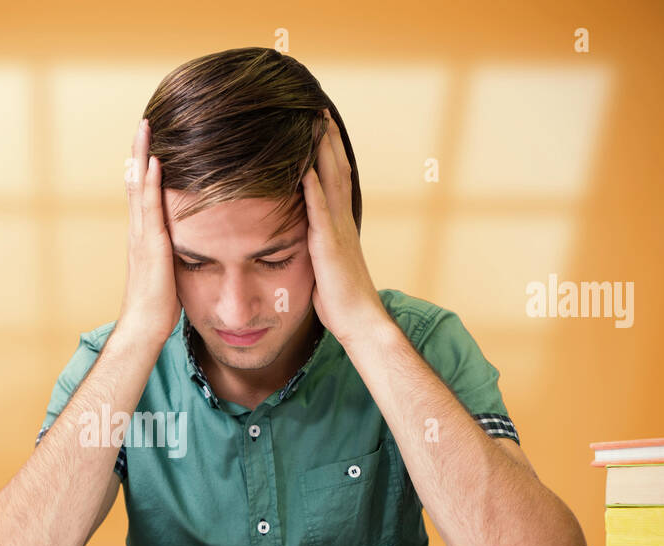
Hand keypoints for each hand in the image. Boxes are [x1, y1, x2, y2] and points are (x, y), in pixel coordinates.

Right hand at [115, 117, 182, 348]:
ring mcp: (141, 236)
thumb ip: (173, 253)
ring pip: (139, 188)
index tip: (148, 143)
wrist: (144, 327)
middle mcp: (138, 231)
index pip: (142, 195)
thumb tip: (185, 244)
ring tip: (145, 129)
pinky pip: (150, 208)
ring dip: (141, 157)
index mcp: (143, 237)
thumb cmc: (159, 306)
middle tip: (144, 123)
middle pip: (136, 183)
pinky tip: (155, 161)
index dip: (143, 168)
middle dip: (139, 153)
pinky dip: (151, 183)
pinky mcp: (151, 245)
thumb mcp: (169, 272)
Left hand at [301, 109, 389, 341]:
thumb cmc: (340, 296)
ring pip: (331, 182)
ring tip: (313, 123)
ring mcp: (336, 231)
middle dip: (325, 137)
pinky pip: (320, 213)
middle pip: (334, 168)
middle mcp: (340, 220)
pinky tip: (304, 170)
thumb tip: (305, 231)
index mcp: (339, 221)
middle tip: (316, 106)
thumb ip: (317, 240)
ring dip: (322, 152)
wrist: (359, 319)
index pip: (334, 175)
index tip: (317, 121)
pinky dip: (313, 190)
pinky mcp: (328, 247)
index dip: (326, 148)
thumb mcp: (325, 261)